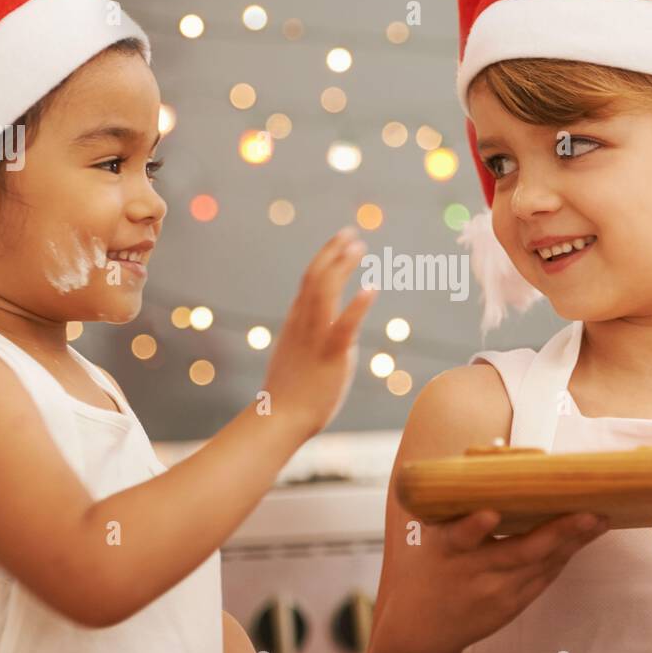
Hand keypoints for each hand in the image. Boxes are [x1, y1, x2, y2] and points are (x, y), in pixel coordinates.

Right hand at [261, 227, 377, 436]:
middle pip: (316, 277)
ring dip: (343, 266)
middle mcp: (303, 323)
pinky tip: (372, 287)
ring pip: (325, 292)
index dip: (325, 258)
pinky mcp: (331, 355)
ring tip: (360, 246)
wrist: (279, 418)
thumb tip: (320, 338)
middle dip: (333, 252)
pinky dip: (358, 304)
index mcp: (296, 323)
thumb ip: (307, 341)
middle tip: (353, 233)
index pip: (309, 281)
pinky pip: (344, 325)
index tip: (341, 241)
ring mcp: (315, 338)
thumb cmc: (289, 395)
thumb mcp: (296, 358)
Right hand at [388, 509, 609, 652]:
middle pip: (519, 553)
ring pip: (542, 565)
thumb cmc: (433, 566)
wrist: (423, 628)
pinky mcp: (513, 606)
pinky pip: (545, 577)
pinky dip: (565, 555)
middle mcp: (473, 573)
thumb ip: (464, 498)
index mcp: (447, 550)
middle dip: (557, 532)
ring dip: (574, 542)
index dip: (474, 527)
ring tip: (599, 519)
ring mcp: (497, 594)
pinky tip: (586, 537)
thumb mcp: (435, 534)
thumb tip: (500, 451)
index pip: (459, 537)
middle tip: (587, 513)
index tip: (488, 514)